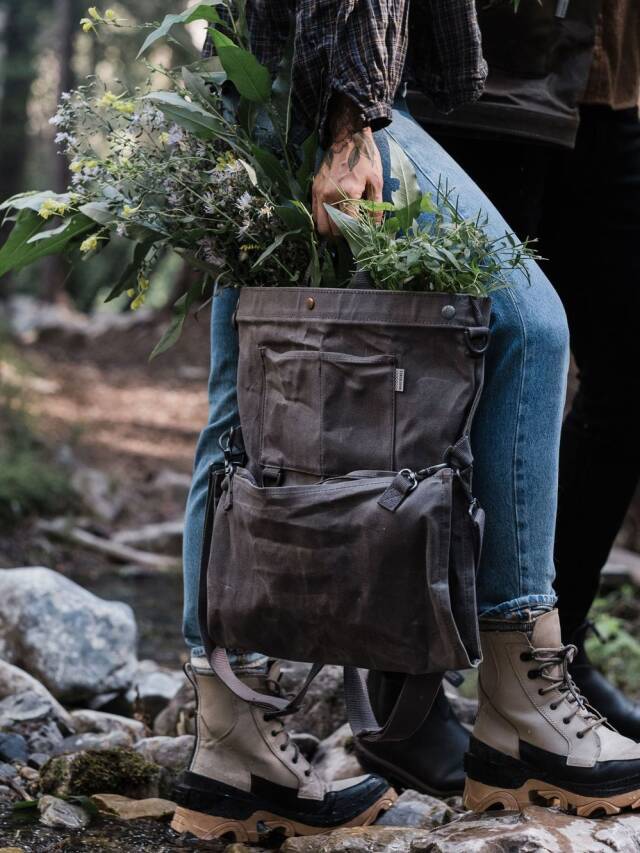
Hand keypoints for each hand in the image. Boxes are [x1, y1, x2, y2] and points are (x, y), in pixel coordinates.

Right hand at [312, 97, 382, 237]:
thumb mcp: (376, 181)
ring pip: (320, 226)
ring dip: (330, 232)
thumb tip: (375, 227)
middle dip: (342, 237)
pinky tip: (332, 219)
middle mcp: (330, 196)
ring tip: (341, 230)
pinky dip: (322, 221)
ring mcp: (319, 193)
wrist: (348, 137)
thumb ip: (375, 207)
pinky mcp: (313, 190)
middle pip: (332, 231)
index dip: (354, 235)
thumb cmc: (365, 158)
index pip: (347, 226)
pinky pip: (314, 214)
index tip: (361, 237)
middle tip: (351, 236)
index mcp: (348, 194)